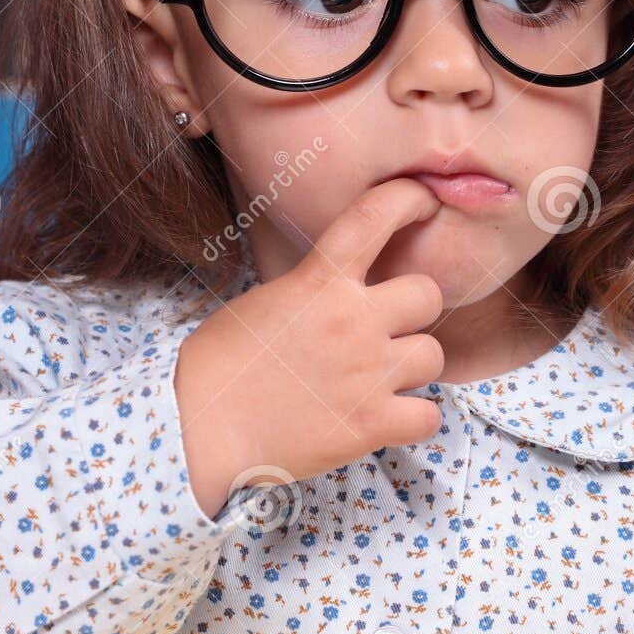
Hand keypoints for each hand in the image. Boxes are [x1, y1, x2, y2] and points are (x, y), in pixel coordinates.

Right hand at [175, 176, 445, 513]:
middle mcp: (351, 321)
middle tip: (392, 329)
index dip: (409, 200)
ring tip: (384, 381)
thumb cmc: (217, 368)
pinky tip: (391, 419)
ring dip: (413, 368)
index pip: (374, 216)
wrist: (201, 432)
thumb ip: (308, 290)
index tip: (424, 202)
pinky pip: (429, 416)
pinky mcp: (371, 424)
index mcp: (317, 283)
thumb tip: (333, 291)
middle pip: (427, 294)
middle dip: (415, 311)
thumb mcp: (260, 304)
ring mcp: (366, 373)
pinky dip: (416, 420)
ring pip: (433, 356)